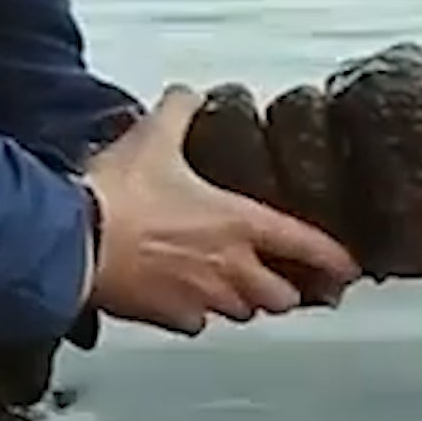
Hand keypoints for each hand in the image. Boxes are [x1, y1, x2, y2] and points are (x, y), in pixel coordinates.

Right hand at [80, 85, 362, 335]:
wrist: (73, 243)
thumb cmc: (118, 198)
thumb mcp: (154, 138)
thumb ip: (179, 112)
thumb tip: (186, 96)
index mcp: (239, 224)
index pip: (307, 247)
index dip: (334, 259)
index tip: (348, 267)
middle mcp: (229, 268)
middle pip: (282, 296)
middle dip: (287, 290)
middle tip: (288, 282)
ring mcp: (200, 299)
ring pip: (244, 314)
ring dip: (247, 303)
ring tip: (243, 291)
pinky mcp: (167, 318)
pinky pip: (195, 324)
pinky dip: (197, 316)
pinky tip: (189, 303)